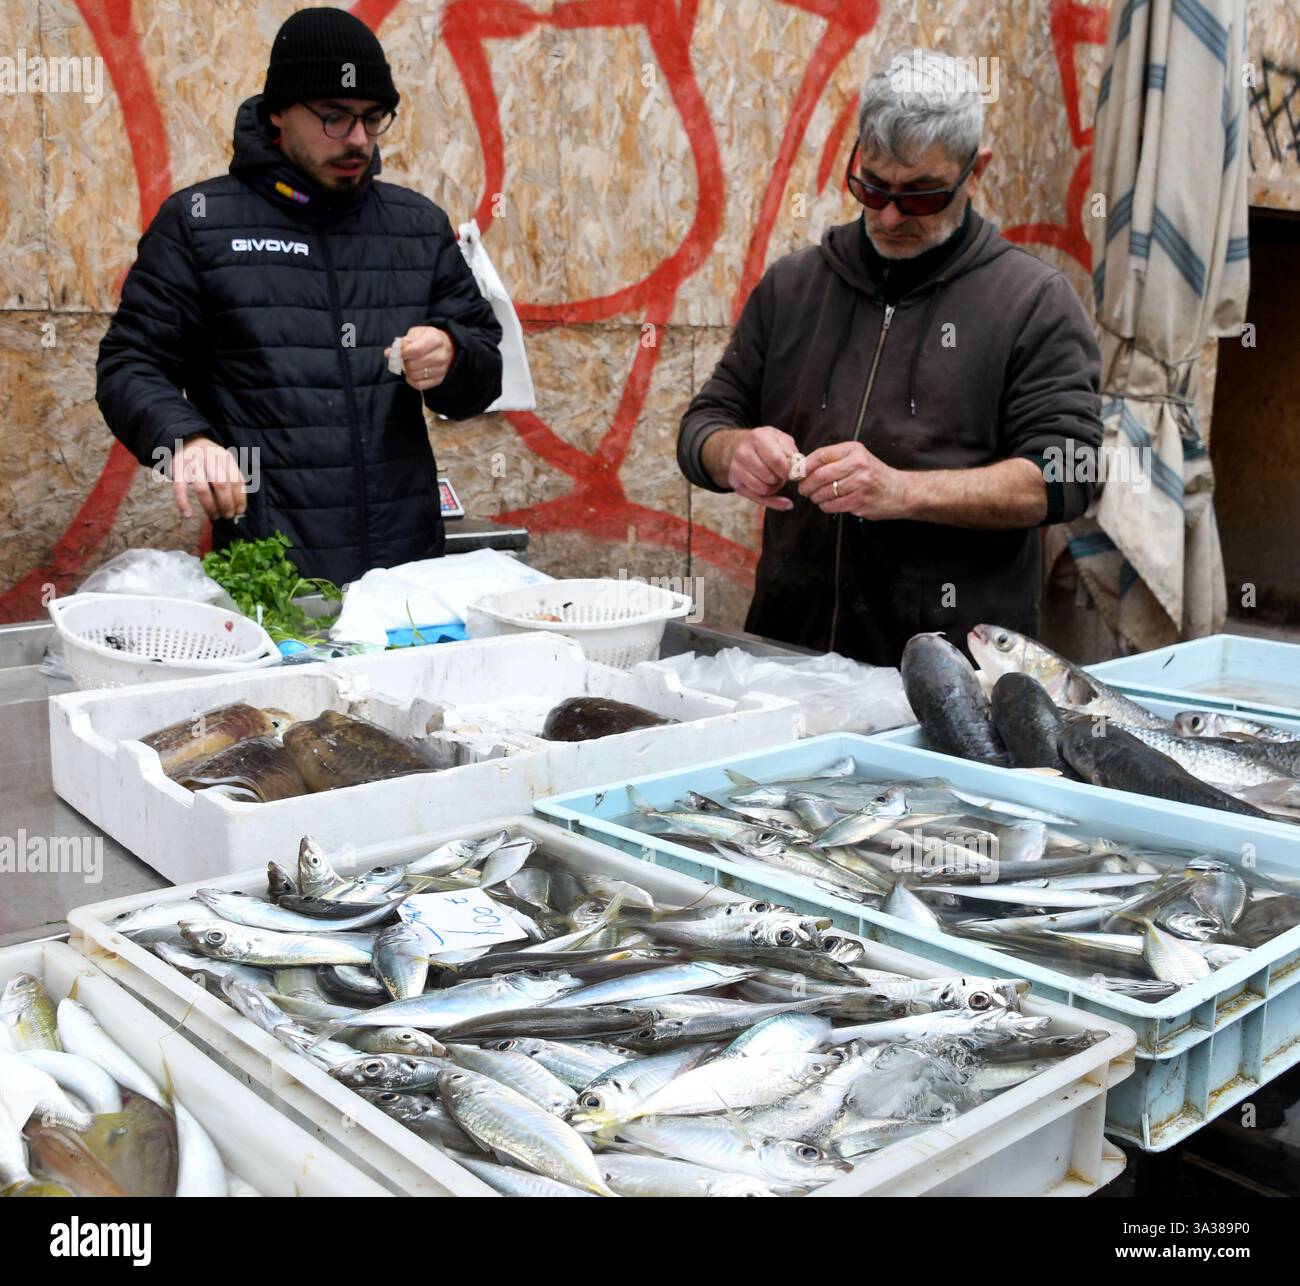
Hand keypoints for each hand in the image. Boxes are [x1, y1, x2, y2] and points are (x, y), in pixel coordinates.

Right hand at [173, 435, 245, 520]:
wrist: (186, 440)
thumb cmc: (210, 458)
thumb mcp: (224, 461)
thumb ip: (232, 477)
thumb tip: (239, 506)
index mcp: (224, 457)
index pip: (236, 480)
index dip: (240, 498)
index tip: (240, 510)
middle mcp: (209, 458)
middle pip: (221, 485)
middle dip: (227, 504)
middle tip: (228, 516)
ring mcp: (192, 464)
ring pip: (202, 488)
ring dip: (210, 506)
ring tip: (215, 516)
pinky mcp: (177, 469)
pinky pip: (179, 488)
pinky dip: (183, 502)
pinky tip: (188, 514)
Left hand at [389, 326, 454, 389]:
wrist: (447, 346)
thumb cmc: (428, 338)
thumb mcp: (417, 333)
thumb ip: (403, 342)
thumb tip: (389, 353)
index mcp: (434, 340)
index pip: (414, 350)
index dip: (401, 353)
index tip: (394, 353)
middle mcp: (440, 356)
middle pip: (412, 365)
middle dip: (403, 362)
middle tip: (403, 359)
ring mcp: (440, 369)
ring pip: (414, 375)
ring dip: (407, 371)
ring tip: (409, 364)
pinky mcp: (438, 380)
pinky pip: (419, 385)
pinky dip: (411, 380)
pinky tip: (412, 374)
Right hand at [726, 425, 799, 511]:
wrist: (744, 445)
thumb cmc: (768, 444)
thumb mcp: (782, 440)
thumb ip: (791, 453)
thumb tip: (797, 471)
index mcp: (758, 437)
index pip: (776, 461)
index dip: (787, 470)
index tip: (791, 471)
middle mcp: (743, 452)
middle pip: (769, 477)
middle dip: (780, 479)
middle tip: (782, 474)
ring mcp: (736, 467)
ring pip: (762, 489)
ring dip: (774, 488)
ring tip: (774, 479)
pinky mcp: (734, 481)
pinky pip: (756, 498)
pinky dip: (770, 499)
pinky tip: (777, 496)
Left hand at [799, 441, 914, 519]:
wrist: (899, 491)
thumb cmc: (873, 475)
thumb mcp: (857, 458)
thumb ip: (834, 460)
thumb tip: (803, 467)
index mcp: (854, 450)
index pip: (821, 455)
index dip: (804, 465)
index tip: (796, 473)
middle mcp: (857, 465)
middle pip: (820, 475)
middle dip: (806, 484)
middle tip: (803, 489)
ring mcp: (859, 483)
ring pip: (825, 492)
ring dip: (815, 497)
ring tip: (815, 497)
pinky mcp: (859, 501)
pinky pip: (833, 505)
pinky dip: (825, 506)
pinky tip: (827, 504)